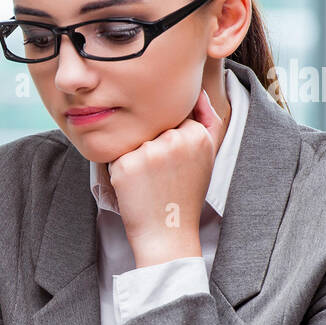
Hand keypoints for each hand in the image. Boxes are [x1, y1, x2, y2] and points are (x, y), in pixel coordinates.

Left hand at [106, 86, 223, 267]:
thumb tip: (200, 93)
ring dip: (136, 157)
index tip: (174, 165)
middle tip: (161, 176)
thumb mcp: (208, 155)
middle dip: (152, 147)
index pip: (172, 119)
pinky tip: (136, 187)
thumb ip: (208, 120)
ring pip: (133, 140)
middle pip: (151, 128)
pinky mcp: (126, 165)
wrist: (167, 232)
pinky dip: (121, 169)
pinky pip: (117, 154)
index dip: (169, 141)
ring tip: (150, 182)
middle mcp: (174, 139)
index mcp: (197, 135)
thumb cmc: (185, 193)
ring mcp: (149, 152)